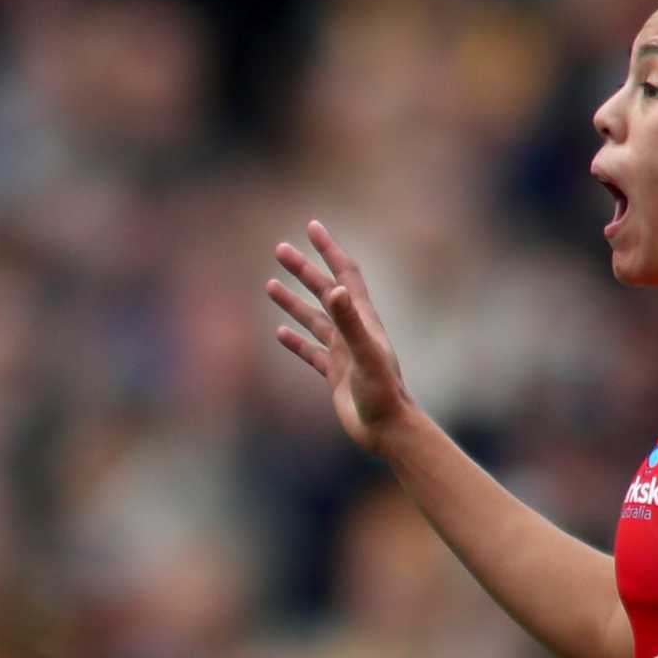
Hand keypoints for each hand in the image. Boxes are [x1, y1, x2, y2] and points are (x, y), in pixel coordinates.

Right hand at [268, 221, 416, 451]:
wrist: (388, 429)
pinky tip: (279, 334)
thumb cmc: (382, 393)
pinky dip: (295, 340)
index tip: (312, 227)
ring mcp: (343, 352)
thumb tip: (336, 289)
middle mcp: (353, 331)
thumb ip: (349, 322)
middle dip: (303, 269)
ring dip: (293, 301)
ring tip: (269, 285)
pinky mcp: (335, 374)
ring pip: (314, 319)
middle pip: (325, 291)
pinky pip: (310, 351)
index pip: (345, 274)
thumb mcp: (365, 354)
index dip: (329, 250)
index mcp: (362, 320)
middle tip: (279, 249)